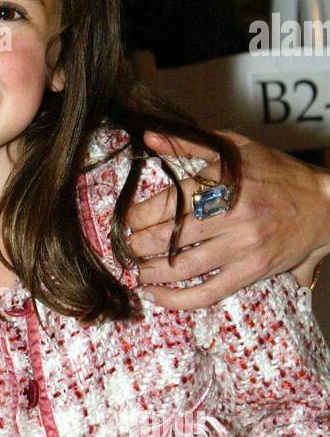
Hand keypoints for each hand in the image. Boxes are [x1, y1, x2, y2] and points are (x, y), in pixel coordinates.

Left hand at [126, 129, 329, 308]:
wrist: (325, 205)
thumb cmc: (277, 173)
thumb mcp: (236, 148)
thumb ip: (190, 143)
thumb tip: (150, 137)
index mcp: (227, 181)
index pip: (170, 201)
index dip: (140, 215)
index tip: (128, 220)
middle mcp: (234, 214)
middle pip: (170, 235)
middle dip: (138, 245)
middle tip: (126, 247)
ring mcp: (243, 246)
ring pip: (183, 266)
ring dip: (150, 272)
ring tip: (136, 270)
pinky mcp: (252, 271)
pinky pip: (208, 292)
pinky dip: (177, 299)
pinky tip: (156, 295)